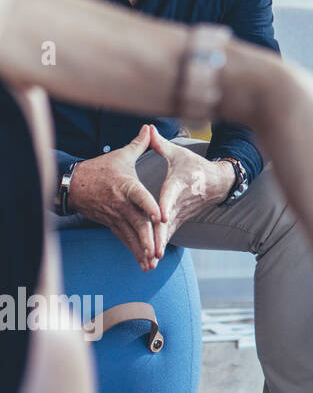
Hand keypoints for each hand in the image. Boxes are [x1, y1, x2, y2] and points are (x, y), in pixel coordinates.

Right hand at [66, 124, 163, 270]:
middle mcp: (121, 204)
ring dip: (141, 249)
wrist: (72, 185)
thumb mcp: (121, 155)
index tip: (160, 216)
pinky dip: (134, 251)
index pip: (140, 197)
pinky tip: (144, 264)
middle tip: (158, 251)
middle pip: (136, 223)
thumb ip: (140, 144)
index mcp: (127, 186)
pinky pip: (124, 239)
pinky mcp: (111, 224)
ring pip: (130, 235)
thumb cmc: (100, 168)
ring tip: (153, 263)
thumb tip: (149, 127)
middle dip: (147, 238)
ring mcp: (115, 216)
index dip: (149, 206)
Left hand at [147, 125, 232, 259]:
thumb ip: (160, 144)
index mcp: (179, 185)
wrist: (218, 182)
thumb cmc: (195, 166)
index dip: (164, 205)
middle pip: (168, 221)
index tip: (159, 216)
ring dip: (159, 246)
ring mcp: (181, 214)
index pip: (170, 196)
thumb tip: (148, 128)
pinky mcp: (179, 220)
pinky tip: (149, 259)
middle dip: (160, 236)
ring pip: (168, 232)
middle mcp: (180, 202)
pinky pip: (168, 234)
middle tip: (152, 250)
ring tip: (149, 261)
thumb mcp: (179, 154)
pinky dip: (159, 246)